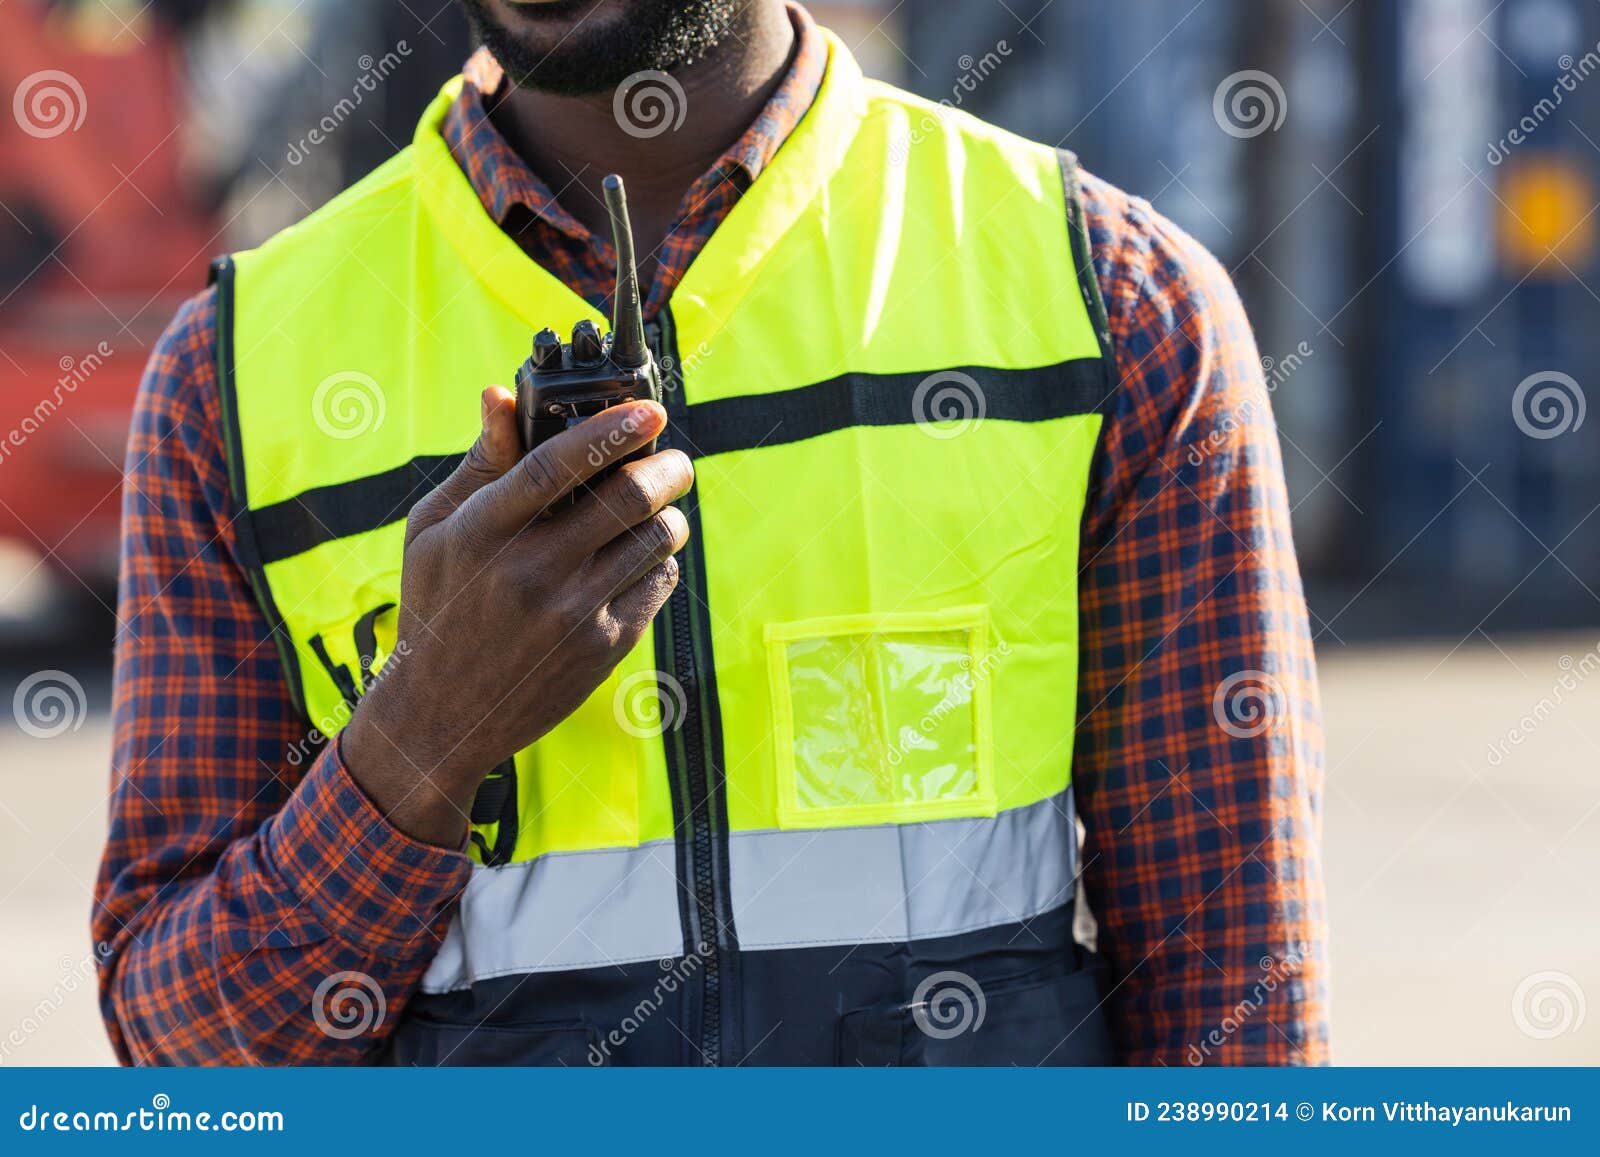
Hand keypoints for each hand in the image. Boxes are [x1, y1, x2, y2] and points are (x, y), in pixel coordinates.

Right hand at [341, 386, 691, 846]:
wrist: (441, 715)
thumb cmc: (438, 606)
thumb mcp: (435, 531)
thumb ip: (480, 465)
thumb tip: (499, 394)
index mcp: (480, 533)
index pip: (552, 467)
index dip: (607, 431)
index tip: (648, 410)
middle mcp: (528, 572)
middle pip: (624, 499)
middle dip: (666, 467)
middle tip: (675, 460)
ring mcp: (570, 614)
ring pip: (654, 539)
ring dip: (669, 514)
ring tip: (659, 508)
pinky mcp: (602, 648)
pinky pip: (657, 583)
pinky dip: (661, 559)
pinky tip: (644, 555)